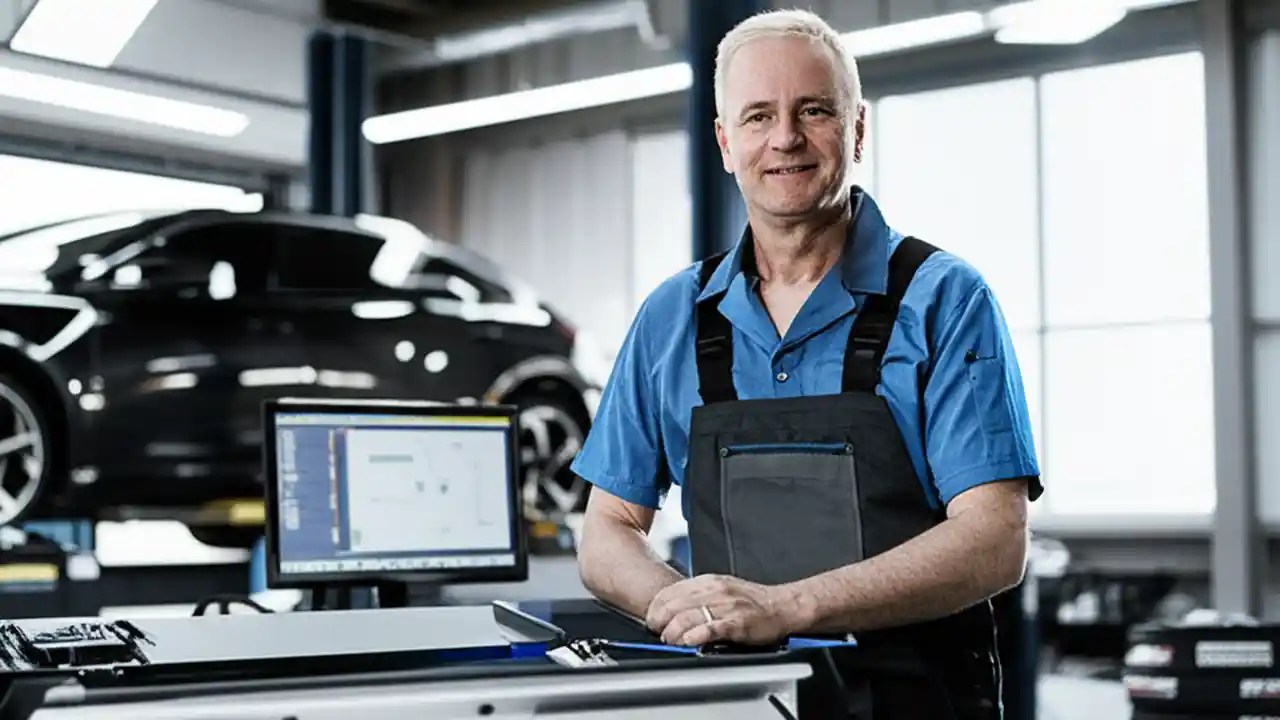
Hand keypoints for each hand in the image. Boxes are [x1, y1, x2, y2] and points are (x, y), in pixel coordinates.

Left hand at [645, 574, 797, 646]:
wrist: (782, 606)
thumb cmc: (752, 602)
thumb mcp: (721, 589)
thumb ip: (697, 597)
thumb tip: (672, 611)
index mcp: (708, 582)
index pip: (670, 592)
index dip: (656, 609)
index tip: (652, 621)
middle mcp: (714, 591)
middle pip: (674, 606)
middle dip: (661, 623)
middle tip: (660, 635)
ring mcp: (726, 606)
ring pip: (688, 618)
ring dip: (674, 633)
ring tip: (672, 642)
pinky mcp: (737, 623)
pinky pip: (711, 628)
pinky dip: (695, 636)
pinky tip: (689, 642)